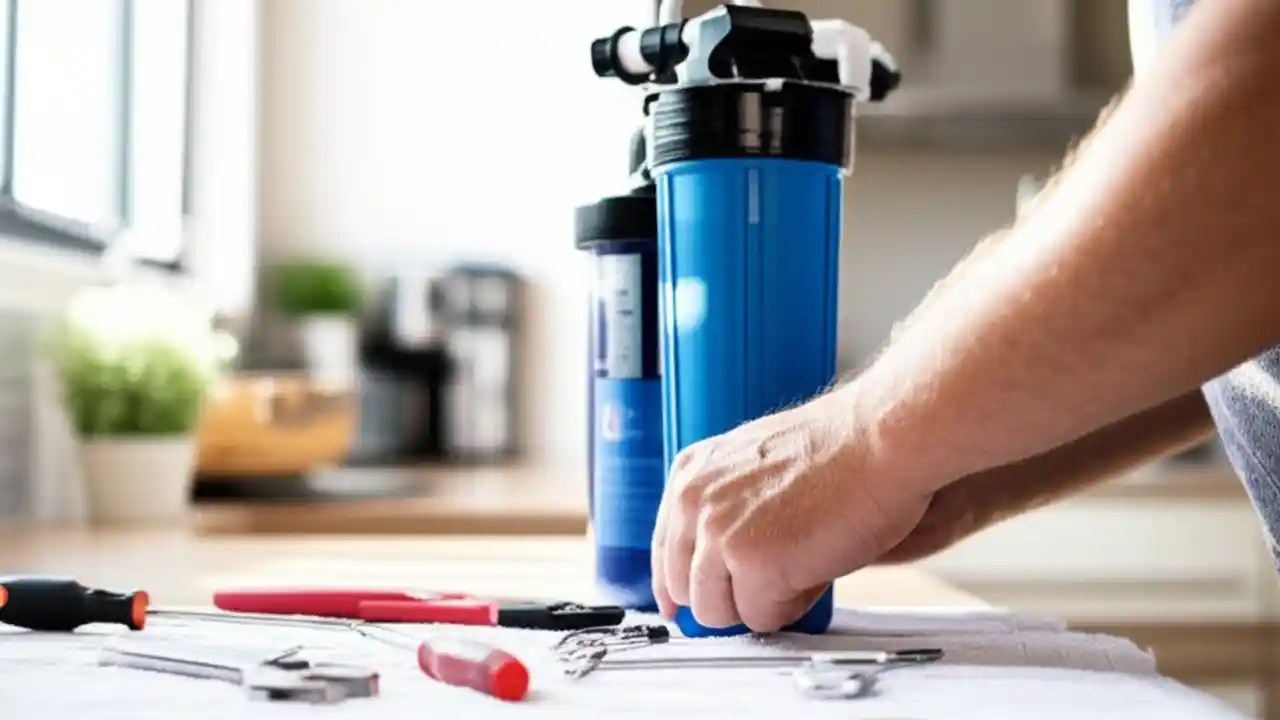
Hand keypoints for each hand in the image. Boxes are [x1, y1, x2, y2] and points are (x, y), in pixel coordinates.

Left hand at [651, 386, 933, 631]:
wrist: (880, 440)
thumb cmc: (839, 450)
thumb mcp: (756, 465)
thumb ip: (726, 507)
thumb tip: (717, 562)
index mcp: (691, 474)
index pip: (663, 550)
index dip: (678, 585)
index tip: (682, 603)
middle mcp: (694, 502)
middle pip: (685, 589)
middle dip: (729, 595)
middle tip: (777, 572)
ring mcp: (719, 535)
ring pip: (716, 612)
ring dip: (760, 602)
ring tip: (800, 561)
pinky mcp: (754, 565)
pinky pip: (762, 619)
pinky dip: (793, 605)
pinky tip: (815, 566)